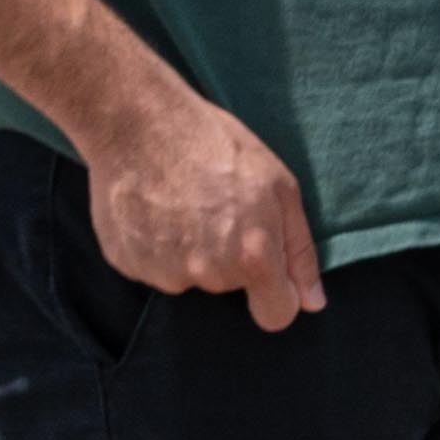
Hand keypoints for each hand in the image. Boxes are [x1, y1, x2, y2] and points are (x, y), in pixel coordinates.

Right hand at [73, 81, 324, 330]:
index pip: (276, 316)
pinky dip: (158, 246)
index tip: (270, 271)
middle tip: (220, 209)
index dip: (278, 295)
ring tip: (185, 204)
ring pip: (192, 277)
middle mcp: (207, 273)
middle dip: (233, 258)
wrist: (141, 124)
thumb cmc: (219, 147)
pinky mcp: (127, 264)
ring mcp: (161, 272)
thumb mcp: (280, 187)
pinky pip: (155, 267)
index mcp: (251, 257)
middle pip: (231, 287)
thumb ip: (299, 251)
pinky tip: (157, 209)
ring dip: (193, 251)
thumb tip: (312, 303)